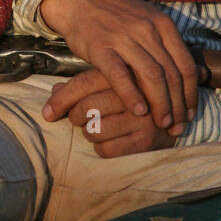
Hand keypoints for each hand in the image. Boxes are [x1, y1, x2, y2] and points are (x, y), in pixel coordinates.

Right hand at [39, 0, 197, 131]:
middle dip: (177, 105)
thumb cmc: (116, 17)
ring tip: (162, 123)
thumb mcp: (148, 22)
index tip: (189, 114)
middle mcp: (147, 30)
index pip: (186, 65)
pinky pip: (120, 75)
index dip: (190, 94)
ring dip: (160, 103)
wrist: (79, 0)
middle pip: (171, 74)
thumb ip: (168, 45)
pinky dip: (132, 95)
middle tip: (177, 126)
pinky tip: (138, 111)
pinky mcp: (100, 47)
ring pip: (151, 76)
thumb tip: (197, 74)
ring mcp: (124, 37)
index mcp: (163, 25)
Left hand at [42, 66, 181, 158]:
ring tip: (99, 127)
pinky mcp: (147, 141)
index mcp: (127, 71)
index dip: (61, 100)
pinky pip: (106, 149)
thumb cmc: (133, 95)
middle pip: (87, 108)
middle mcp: (137, 92)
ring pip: (95, 130)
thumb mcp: (110, 82)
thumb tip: (55, 91)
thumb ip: (83, 84)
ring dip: (90, 133)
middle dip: (76, 117)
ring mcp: (144, 118)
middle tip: (79, 119)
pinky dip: (102, 148)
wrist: (173, 116)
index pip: (84, 83)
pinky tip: (111, 140)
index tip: (48, 113)